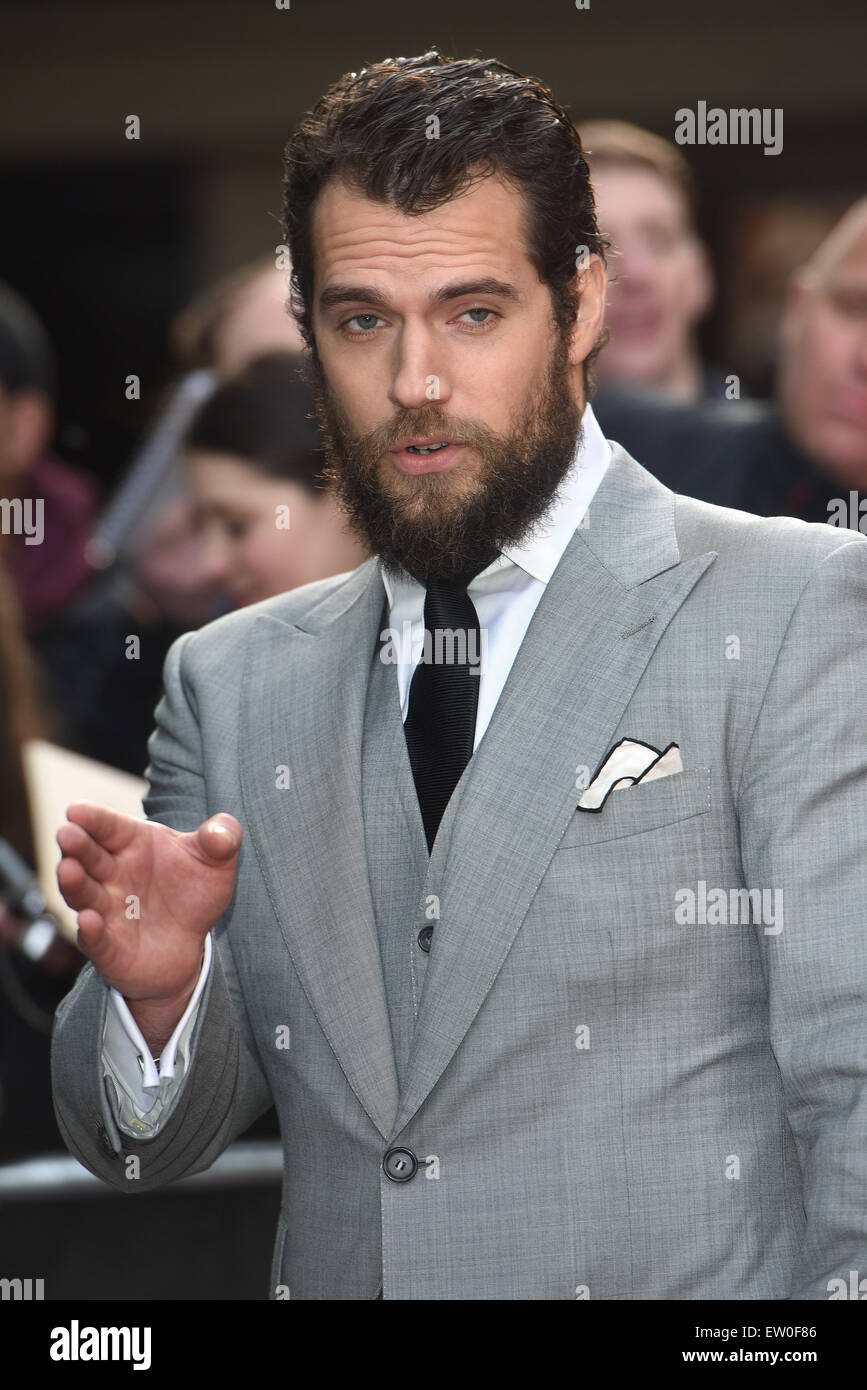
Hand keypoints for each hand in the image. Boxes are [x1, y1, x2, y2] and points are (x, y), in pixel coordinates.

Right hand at [56, 802, 241, 1004]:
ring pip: (82, 895)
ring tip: (68, 869)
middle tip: (66, 833)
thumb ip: (221, 839)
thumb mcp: (215, 862)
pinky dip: (91, 931)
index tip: (76, 809)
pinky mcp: (108, 948)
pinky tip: (89, 920)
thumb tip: (223, 833)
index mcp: (131, 844)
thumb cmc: (192, 892)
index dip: (92, 817)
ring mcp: (106, 911)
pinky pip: (95, 939)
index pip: (108, 826)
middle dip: (76, 845)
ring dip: (73, 883)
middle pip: (88, 857)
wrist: (189, 944)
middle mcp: (111, 875)